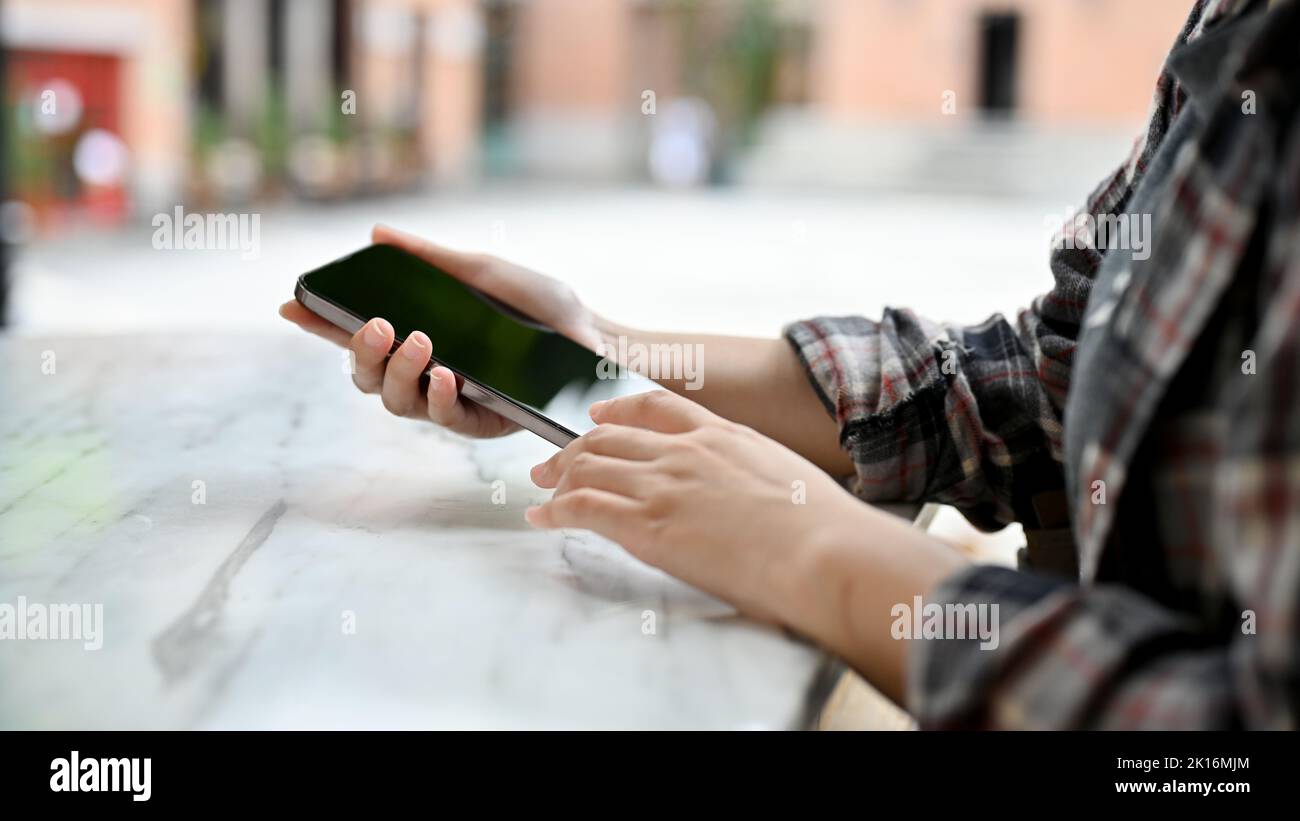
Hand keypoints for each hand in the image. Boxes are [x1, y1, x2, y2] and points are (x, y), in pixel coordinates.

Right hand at [279, 224, 603, 437]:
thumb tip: (374, 233)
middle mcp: (426, 370)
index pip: (359, 331)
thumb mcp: (482, 271)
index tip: (292, 304)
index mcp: (421, 332)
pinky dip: (436, 396)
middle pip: (366, 375)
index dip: (322, 323)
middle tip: (378, 325)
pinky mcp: (480, 423)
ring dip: (397, 372)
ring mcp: (450, 399)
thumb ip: (429, 258)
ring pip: (395, 402)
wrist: (595, 336)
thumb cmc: (542, 304)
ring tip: (419, 343)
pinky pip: (443, 419)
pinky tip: (443, 377)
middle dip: (361, 352)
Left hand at [527, 390, 867, 624]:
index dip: (618, 410)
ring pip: (590, 465)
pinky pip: (584, 507)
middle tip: (553, 462)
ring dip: (559, 477)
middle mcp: (686, 452)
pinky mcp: (648, 524)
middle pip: (611, 435)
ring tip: (542, 490)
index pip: (656, 407)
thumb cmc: (823, 530)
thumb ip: (749, 475)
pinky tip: (543, 519)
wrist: (824, 552)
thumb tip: (744, 495)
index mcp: (722, 436)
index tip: (599, 414)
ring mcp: (664, 485)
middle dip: (574, 447)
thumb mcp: (784, 478)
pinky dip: (555, 510)